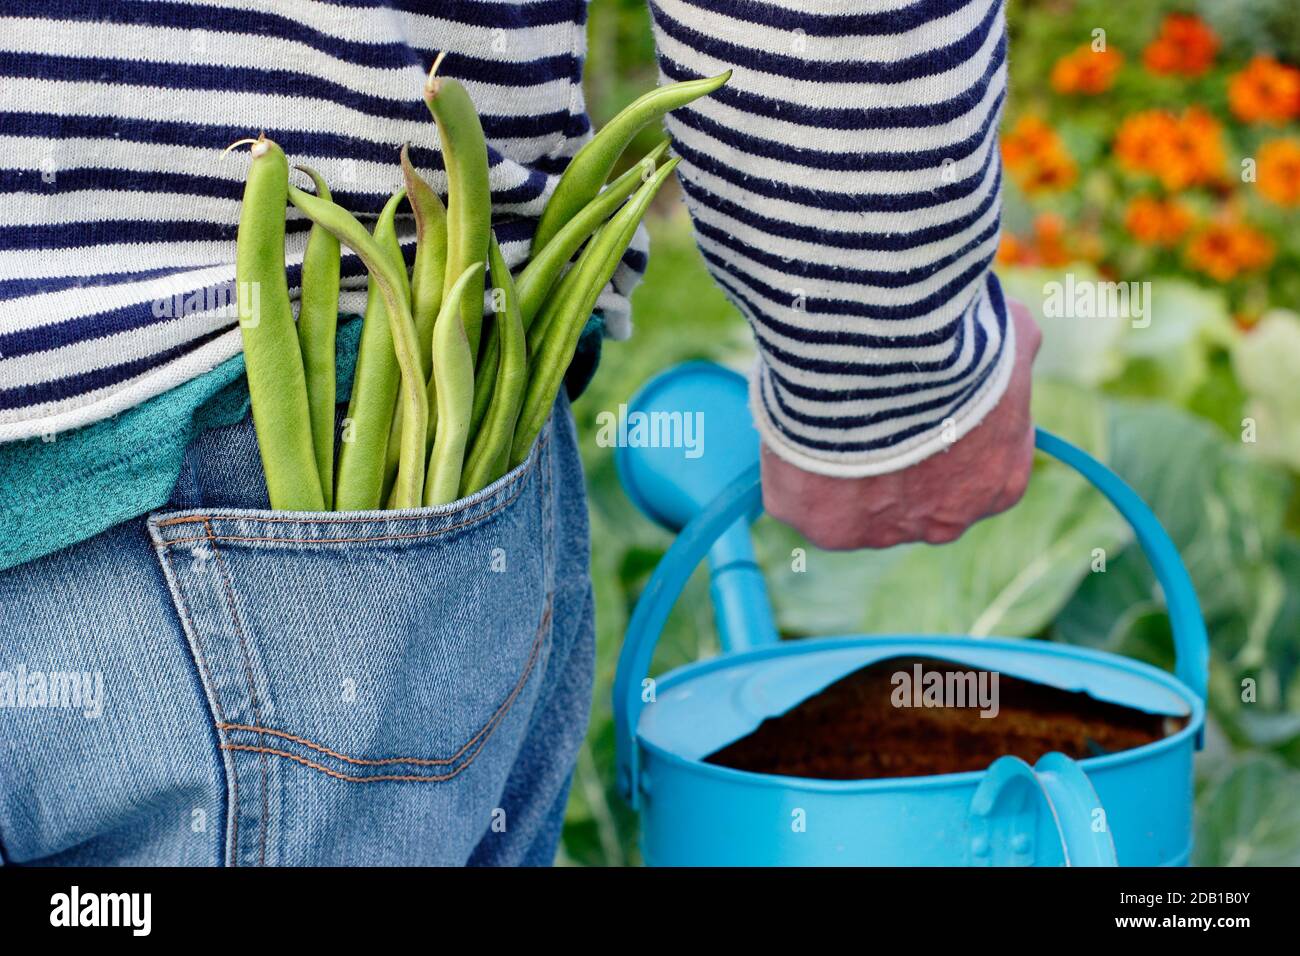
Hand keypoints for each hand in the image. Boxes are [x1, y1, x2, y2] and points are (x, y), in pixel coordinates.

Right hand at [762, 300, 1040, 549]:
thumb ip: (1011, 348)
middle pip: (911, 495)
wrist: (886, 358)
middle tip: (866, 396)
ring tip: (826, 404)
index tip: (916, 393)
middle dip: (891, 454)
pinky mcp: (818, 524)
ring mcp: (877, 532)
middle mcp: (941, 524)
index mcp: (998, 485)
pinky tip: (795, 419)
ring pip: (851, 501)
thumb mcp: (1006, 333)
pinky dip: (791, 462)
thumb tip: (1009, 328)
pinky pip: (798, 495)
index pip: (972, 466)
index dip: (941, 427)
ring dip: (839, 462)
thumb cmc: (953, 343)